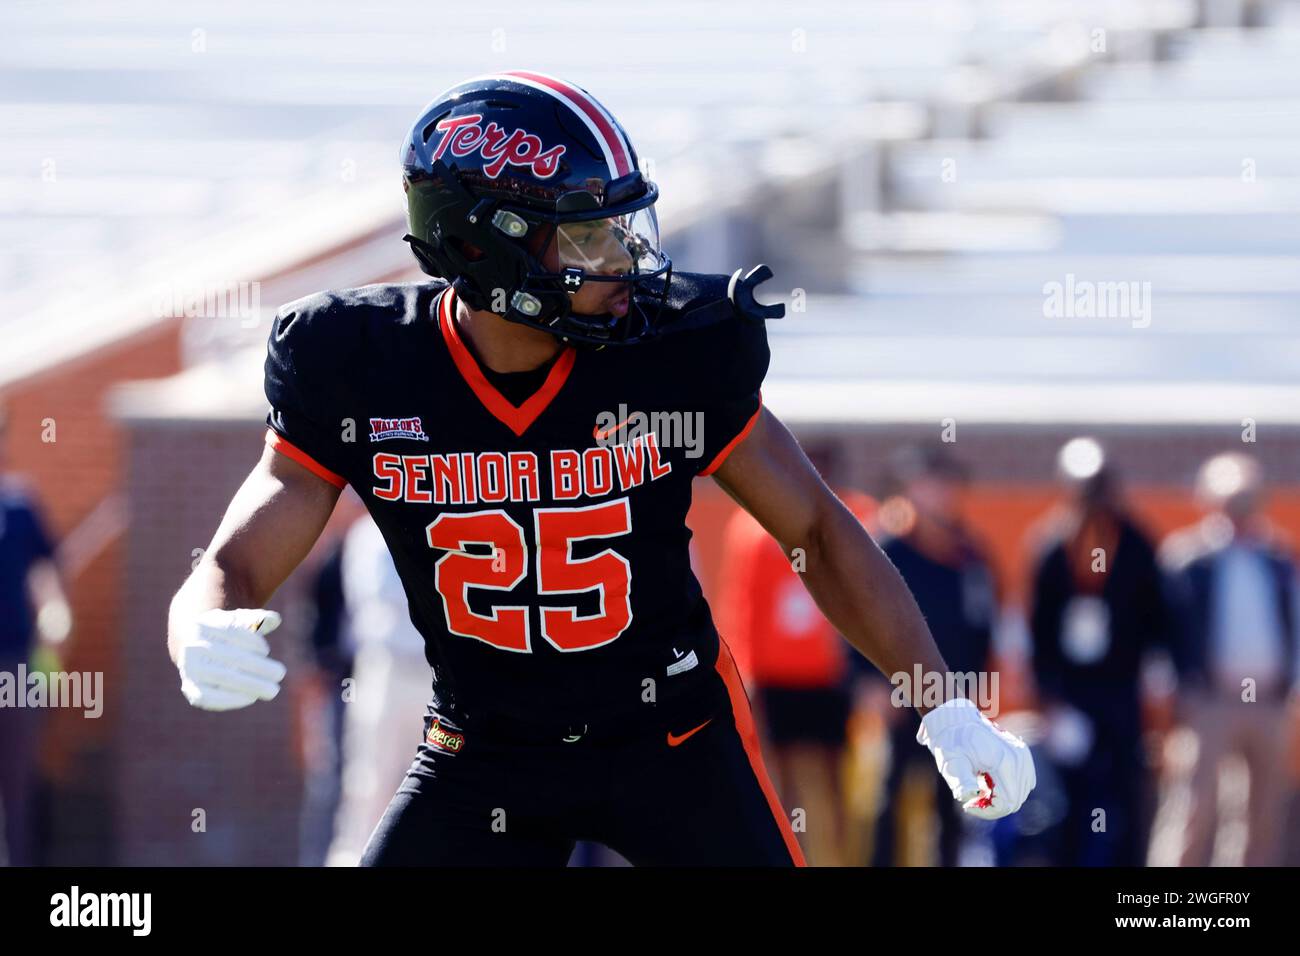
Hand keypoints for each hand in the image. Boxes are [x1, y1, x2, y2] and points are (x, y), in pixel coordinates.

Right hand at [174, 608, 286, 710]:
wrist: (191, 646)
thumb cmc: (223, 631)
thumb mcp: (236, 620)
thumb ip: (255, 618)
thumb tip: (275, 619)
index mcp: (204, 625)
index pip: (232, 632)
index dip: (251, 641)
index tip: (265, 650)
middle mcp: (193, 648)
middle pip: (233, 657)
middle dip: (260, 666)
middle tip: (280, 674)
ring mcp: (189, 670)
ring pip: (224, 677)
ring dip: (251, 684)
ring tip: (271, 690)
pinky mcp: (190, 689)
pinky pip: (210, 697)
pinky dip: (232, 699)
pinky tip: (251, 697)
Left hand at [916, 698, 1035, 819]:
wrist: (955, 718)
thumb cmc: (951, 742)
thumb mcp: (951, 763)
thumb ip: (962, 783)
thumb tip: (974, 795)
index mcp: (1003, 762)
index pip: (1007, 803)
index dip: (987, 811)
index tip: (968, 805)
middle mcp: (1018, 759)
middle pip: (1016, 801)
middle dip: (994, 806)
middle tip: (972, 799)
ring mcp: (1023, 755)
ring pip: (1021, 793)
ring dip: (1001, 798)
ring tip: (979, 789)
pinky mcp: (1023, 754)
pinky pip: (1024, 782)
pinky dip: (1009, 788)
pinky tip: (990, 782)